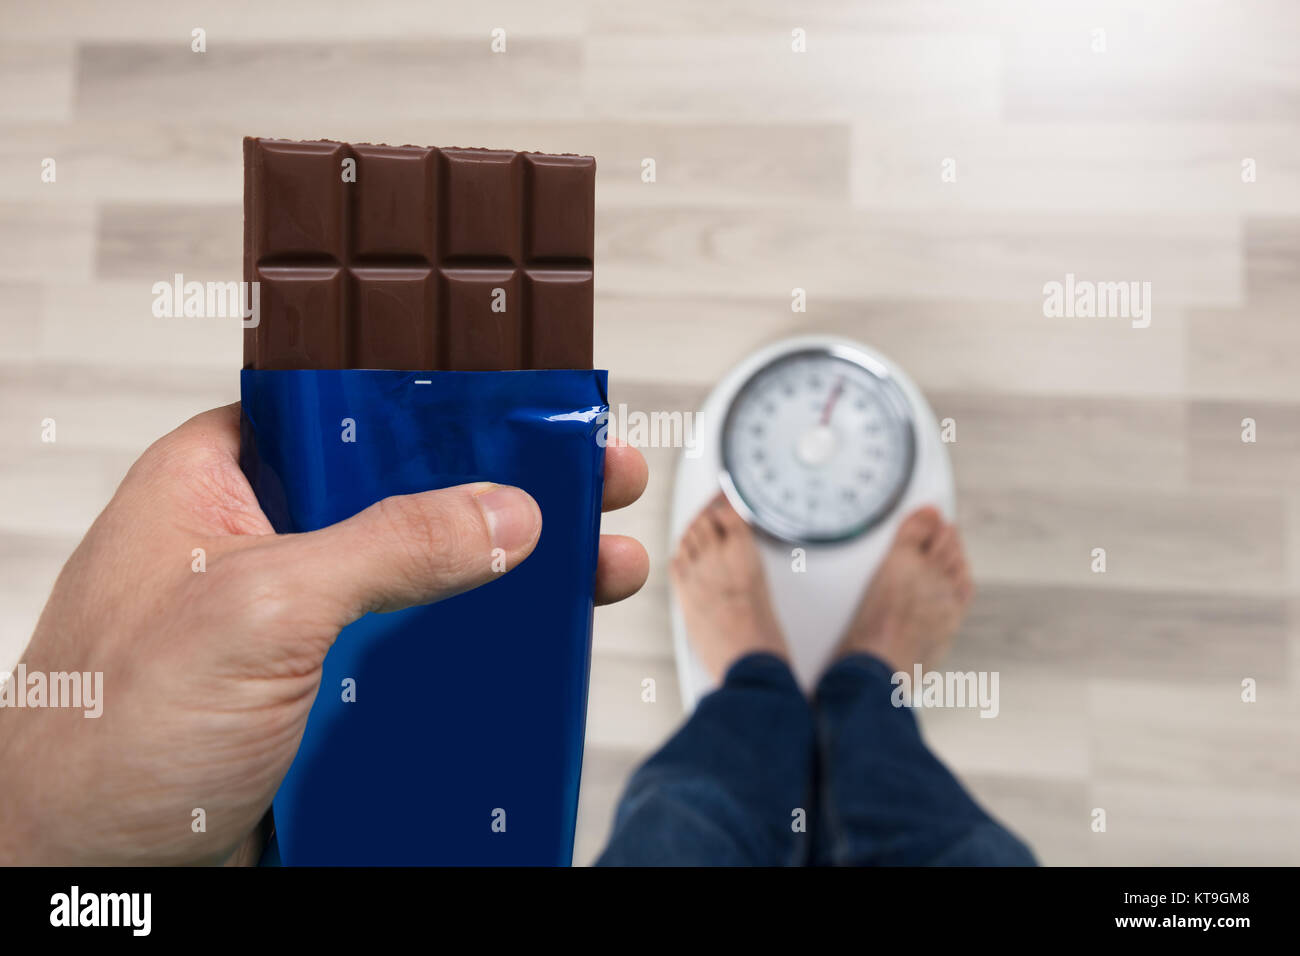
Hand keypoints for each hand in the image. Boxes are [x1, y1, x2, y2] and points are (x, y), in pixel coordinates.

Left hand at [0, 404, 647, 864]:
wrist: (81, 876)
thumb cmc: (102, 740)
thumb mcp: (258, 612)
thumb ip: (388, 548)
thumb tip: (502, 514)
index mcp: (222, 480)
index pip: (353, 408)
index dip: (450, 401)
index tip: (533, 402)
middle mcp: (266, 540)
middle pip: (413, 490)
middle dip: (516, 487)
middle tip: (597, 478)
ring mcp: (301, 619)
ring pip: (429, 576)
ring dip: (517, 574)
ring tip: (601, 567)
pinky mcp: (327, 690)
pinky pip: (423, 653)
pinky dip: (485, 652)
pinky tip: (540, 649)